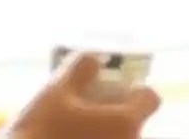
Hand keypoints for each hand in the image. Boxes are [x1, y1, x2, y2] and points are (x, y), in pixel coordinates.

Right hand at [1, 54, 160, 138]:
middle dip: (115, 118)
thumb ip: (80, 69)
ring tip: (71, 132)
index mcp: (126, 122)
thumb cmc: (38, 133)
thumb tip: (95, 58)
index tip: (115, 92)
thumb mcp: (54, 93)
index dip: (134, 92)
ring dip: (103, 136)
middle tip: (85, 115)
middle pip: (133, 125)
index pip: (150, 99)